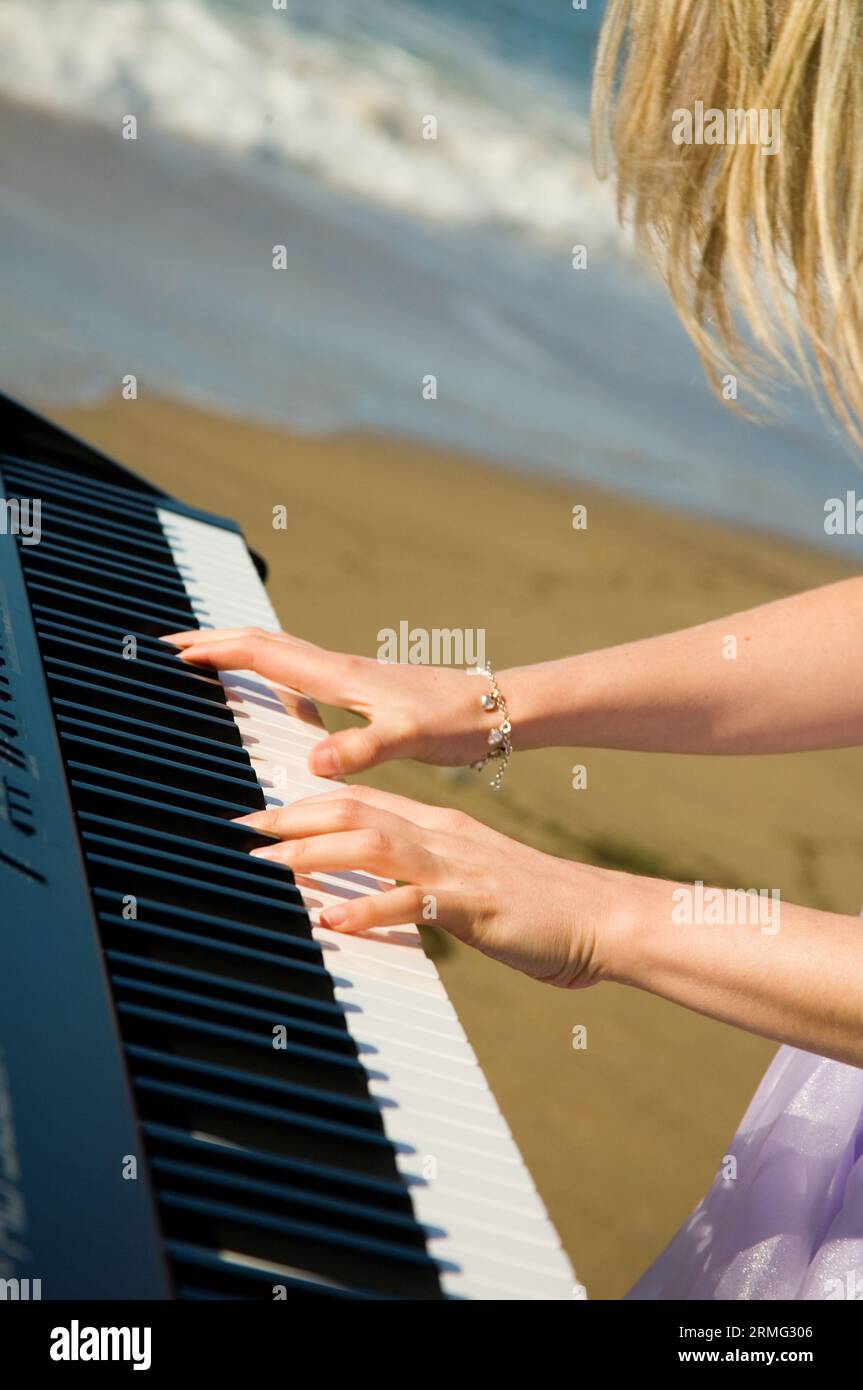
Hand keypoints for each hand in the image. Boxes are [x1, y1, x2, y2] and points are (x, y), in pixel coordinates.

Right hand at [163, 626, 497, 776]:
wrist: (497, 709)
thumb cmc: (457, 721)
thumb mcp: (408, 738)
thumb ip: (362, 749)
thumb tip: (314, 763)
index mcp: (340, 676)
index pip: (264, 652)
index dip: (217, 649)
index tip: (174, 649)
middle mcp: (340, 669)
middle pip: (264, 644)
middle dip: (216, 640)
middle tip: (173, 645)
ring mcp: (350, 677)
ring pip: (281, 654)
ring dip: (240, 651)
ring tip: (206, 658)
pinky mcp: (363, 691)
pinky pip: (301, 672)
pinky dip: (270, 670)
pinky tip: (270, 688)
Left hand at [236, 784, 621, 989]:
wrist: (598, 916)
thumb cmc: (530, 905)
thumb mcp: (460, 880)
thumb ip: (410, 876)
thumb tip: (354, 887)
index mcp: (435, 826)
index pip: (357, 802)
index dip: (300, 807)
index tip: (254, 819)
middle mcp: (439, 836)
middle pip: (353, 811)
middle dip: (290, 820)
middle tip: (240, 834)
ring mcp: (456, 866)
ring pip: (372, 844)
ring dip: (313, 854)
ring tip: (267, 868)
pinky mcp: (473, 904)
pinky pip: (412, 902)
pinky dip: (367, 908)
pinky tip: (331, 919)